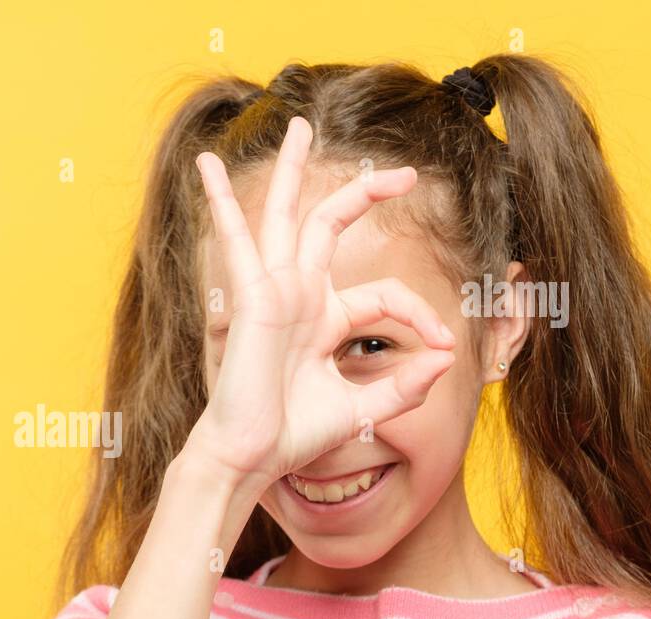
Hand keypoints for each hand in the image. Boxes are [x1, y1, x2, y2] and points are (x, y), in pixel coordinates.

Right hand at [183, 116, 456, 493]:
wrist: (253, 458)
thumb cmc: (296, 436)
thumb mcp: (363, 408)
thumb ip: (404, 386)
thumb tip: (445, 358)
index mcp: (323, 320)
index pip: (383, 296)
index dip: (420, 314)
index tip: (443, 347)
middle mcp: (298, 298)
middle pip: (328, 226)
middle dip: (364, 193)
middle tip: (400, 172)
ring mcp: (273, 293)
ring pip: (286, 216)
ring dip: (291, 170)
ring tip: (297, 128)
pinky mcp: (252, 298)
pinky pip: (237, 240)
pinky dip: (220, 202)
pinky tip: (206, 167)